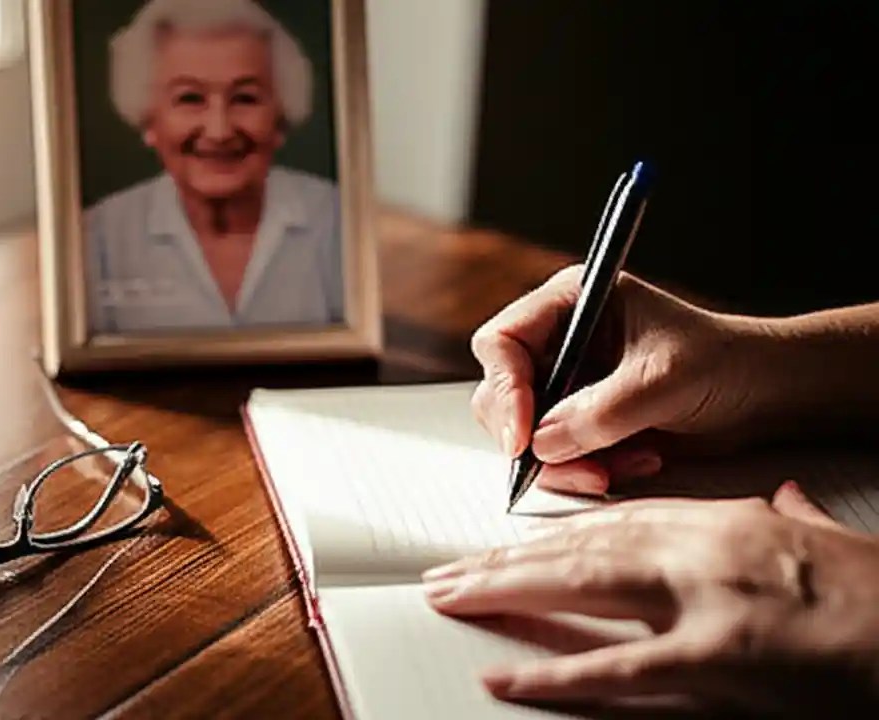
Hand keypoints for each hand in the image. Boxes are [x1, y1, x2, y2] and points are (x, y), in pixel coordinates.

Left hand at [422, 481, 878, 715]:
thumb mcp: (828, 539)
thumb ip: (791, 515)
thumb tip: (782, 496)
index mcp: (725, 521)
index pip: (613, 519)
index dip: (546, 533)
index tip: (500, 543)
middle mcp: (703, 550)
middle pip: (579, 546)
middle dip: (503, 558)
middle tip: (444, 571)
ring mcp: (706, 601)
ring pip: (581, 586)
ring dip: (504, 591)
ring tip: (449, 598)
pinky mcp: (718, 659)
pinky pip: (618, 667)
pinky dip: (555, 675)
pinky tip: (507, 677)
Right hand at [470, 265, 768, 494]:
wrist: (763, 396)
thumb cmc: (724, 363)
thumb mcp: (662, 381)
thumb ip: (600, 412)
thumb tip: (542, 444)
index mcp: (570, 303)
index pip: (502, 342)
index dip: (504, 389)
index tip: (523, 436)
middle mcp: (558, 341)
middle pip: (499, 393)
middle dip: (533, 437)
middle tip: (573, 465)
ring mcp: (565, 383)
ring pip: (524, 434)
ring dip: (567, 461)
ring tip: (620, 466)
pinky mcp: (579, 421)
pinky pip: (555, 457)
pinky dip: (588, 470)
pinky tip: (637, 462)